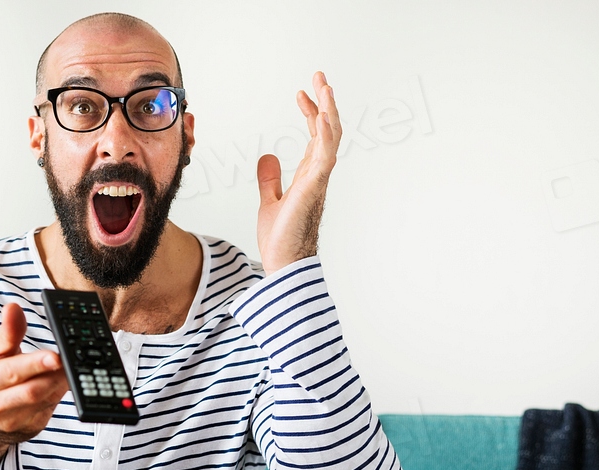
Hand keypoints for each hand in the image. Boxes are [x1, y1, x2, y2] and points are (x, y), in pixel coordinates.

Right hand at [0, 303, 68, 469]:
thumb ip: (8, 332)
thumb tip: (13, 307)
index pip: (13, 372)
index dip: (36, 364)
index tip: (56, 356)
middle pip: (33, 390)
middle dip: (55, 375)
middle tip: (72, 362)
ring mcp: (13, 421)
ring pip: (45, 401)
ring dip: (60, 384)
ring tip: (70, 369)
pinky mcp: (29, 429)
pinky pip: (50, 411)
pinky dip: (58, 396)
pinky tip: (62, 384)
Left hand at [256, 71, 341, 275]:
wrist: (283, 264)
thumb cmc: (281, 239)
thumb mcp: (269, 201)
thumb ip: (270, 179)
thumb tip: (267, 157)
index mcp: (309, 176)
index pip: (315, 137)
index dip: (311, 113)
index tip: (302, 94)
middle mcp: (317, 175)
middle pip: (327, 131)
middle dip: (324, 103)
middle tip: (319, 77)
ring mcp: (318, 181)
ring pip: (331, 139)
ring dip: (328, 111)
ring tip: (324, 86)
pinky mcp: (313, 189)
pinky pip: (324, 158)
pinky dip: (325, 136)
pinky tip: (322, 118)